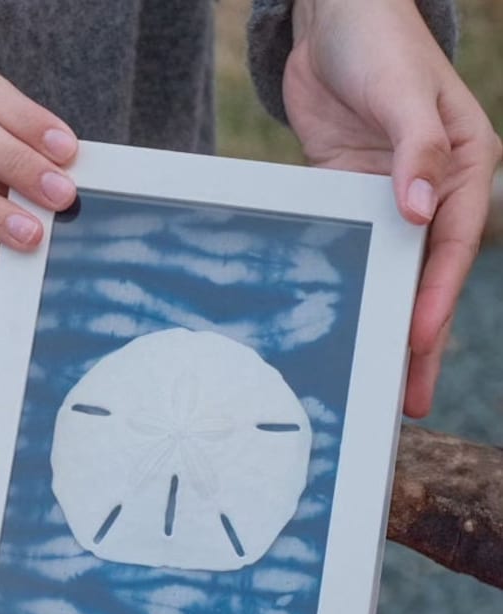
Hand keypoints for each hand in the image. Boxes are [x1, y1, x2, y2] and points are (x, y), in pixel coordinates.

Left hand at [285, 0, 501, 416]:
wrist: (332, 21)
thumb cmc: (378, 42)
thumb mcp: (403, 91)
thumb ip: (415, 148)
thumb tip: (419, 210)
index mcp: (461, 165)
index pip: (449, 245)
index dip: (434, 297)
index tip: (415, 342)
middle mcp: (428, 189)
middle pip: (424, 274)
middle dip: (418, 335)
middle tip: (406, 395)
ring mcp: (388, 197)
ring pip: (389, 270)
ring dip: (383, 320)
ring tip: (375, 374)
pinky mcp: (348, 196)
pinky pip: (352, 248)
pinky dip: (351, 284)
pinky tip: (344, 319)